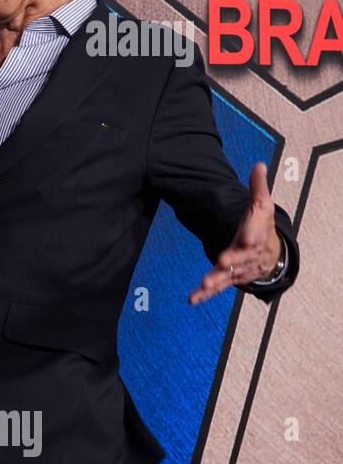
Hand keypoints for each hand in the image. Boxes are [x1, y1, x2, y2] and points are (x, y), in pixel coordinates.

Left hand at [190, 162, 281, 305]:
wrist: (271, 254)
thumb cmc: (262, 226)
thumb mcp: (262, 205)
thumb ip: (259, 187)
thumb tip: (259, 164)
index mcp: (256, 235)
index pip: (255, 234)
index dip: (251, 235)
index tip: (246, 236)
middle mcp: (247, 255)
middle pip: (240, 258)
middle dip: (232, 260)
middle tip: (222, 262)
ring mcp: (238, 269)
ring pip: (227, 276)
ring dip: (216, 281)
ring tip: (204, 285)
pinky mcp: (228, 278)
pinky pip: (216, 288)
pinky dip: (205, 294)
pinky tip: (192, 299)